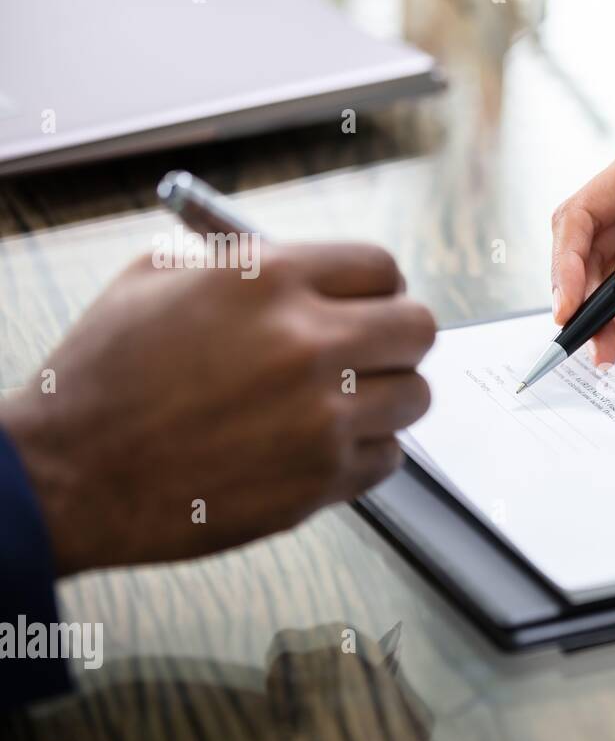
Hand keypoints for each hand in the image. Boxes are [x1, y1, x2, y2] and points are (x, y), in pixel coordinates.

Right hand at [0, 243, 435, 574]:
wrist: (69, 476)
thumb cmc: (100, 379)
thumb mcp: (152, 280)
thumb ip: (237, 262)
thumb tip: (297, 266)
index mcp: (269, 280)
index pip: (382, 268)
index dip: (377, 287)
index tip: (369, 303)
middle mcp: (308, 343)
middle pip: (419, 327)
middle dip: (397, 337)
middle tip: (371, 352)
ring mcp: (322, 416)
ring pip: (415, 396)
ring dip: (386, 398)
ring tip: (342, 403)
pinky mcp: (323, 478)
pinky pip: (389, 457)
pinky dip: (366, 453)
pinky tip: (321, 446)